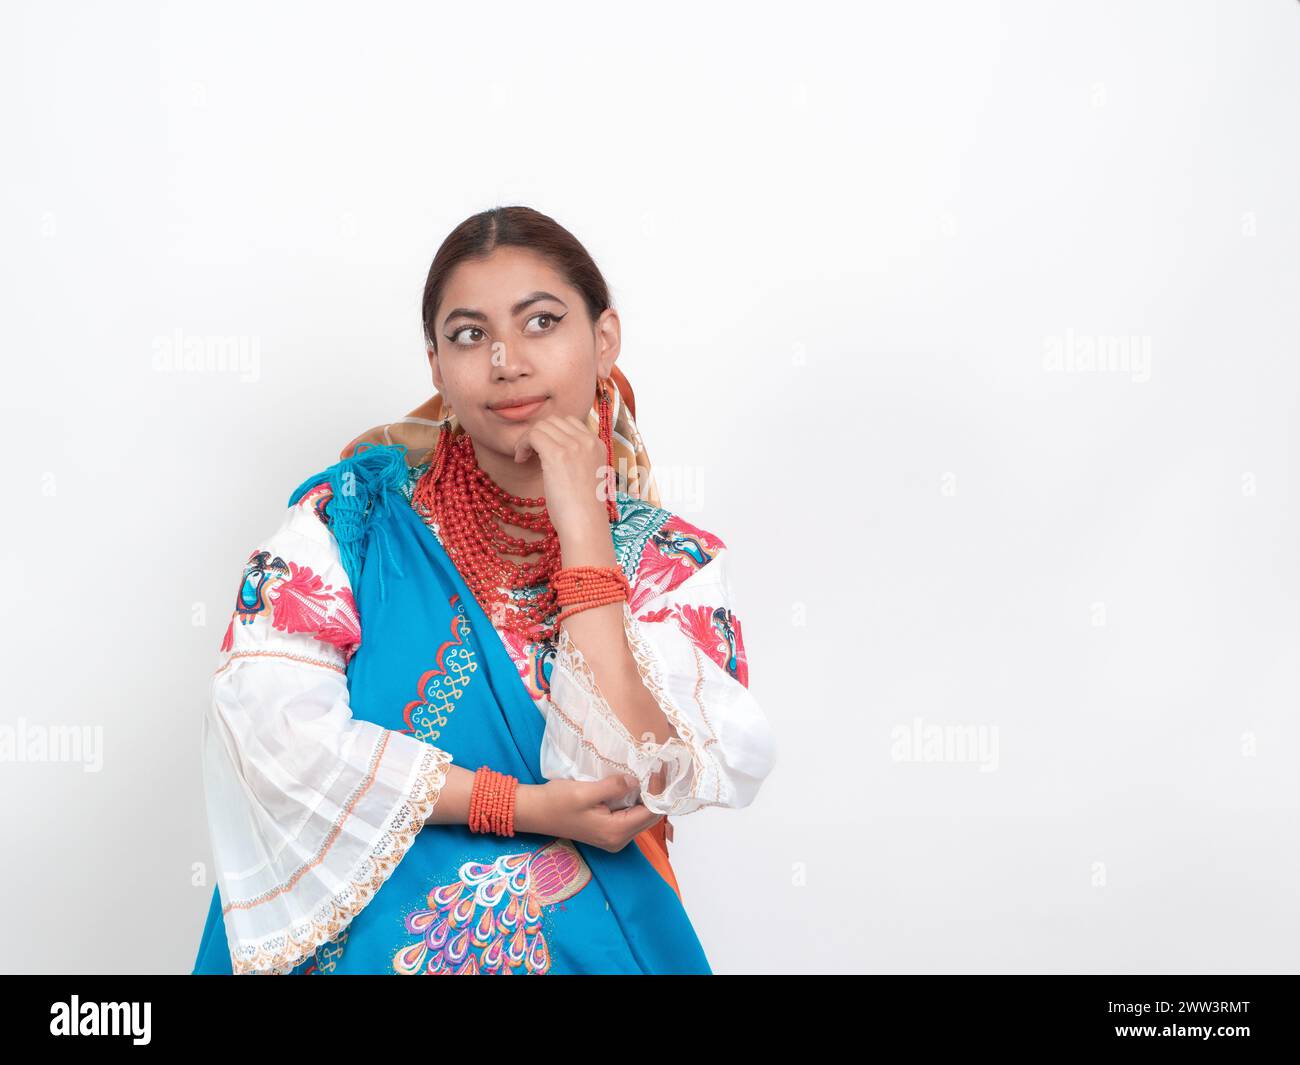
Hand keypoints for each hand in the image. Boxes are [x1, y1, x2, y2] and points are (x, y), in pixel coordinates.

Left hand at [512, 414, 610, 544]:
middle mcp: (588, 441)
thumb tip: (550, 450)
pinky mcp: (557, 454)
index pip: (570, 422)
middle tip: (529, 453)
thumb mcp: (585, 477)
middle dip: (538, 433)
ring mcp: (574, 446)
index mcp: (598, 445)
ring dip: (527, 439)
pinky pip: (532, 435)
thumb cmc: (582, 511)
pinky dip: (522, 444)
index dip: (551, 433)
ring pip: (542, 426)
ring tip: (523, 457)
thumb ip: (576, 460)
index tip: (541, 450)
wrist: (585, 525)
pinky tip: (520, 460)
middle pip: (554, 421)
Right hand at [520, 774, 664, 852]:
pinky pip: (630, 817)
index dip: (659, 792)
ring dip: (646, 797)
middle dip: (656, 795)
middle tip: (658, 768)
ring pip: (641, 817)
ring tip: (649, 773)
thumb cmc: (557, 801)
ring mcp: (614, 838)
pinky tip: (634, 785)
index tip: (662, 770)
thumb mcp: (586, 791)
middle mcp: (619, 840)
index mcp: (616, 832)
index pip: (651, 813)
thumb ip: (614, 787)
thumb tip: (637, 780)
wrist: (535, 812)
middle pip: (650, 817)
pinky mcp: (608, 832)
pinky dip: (636, 802)